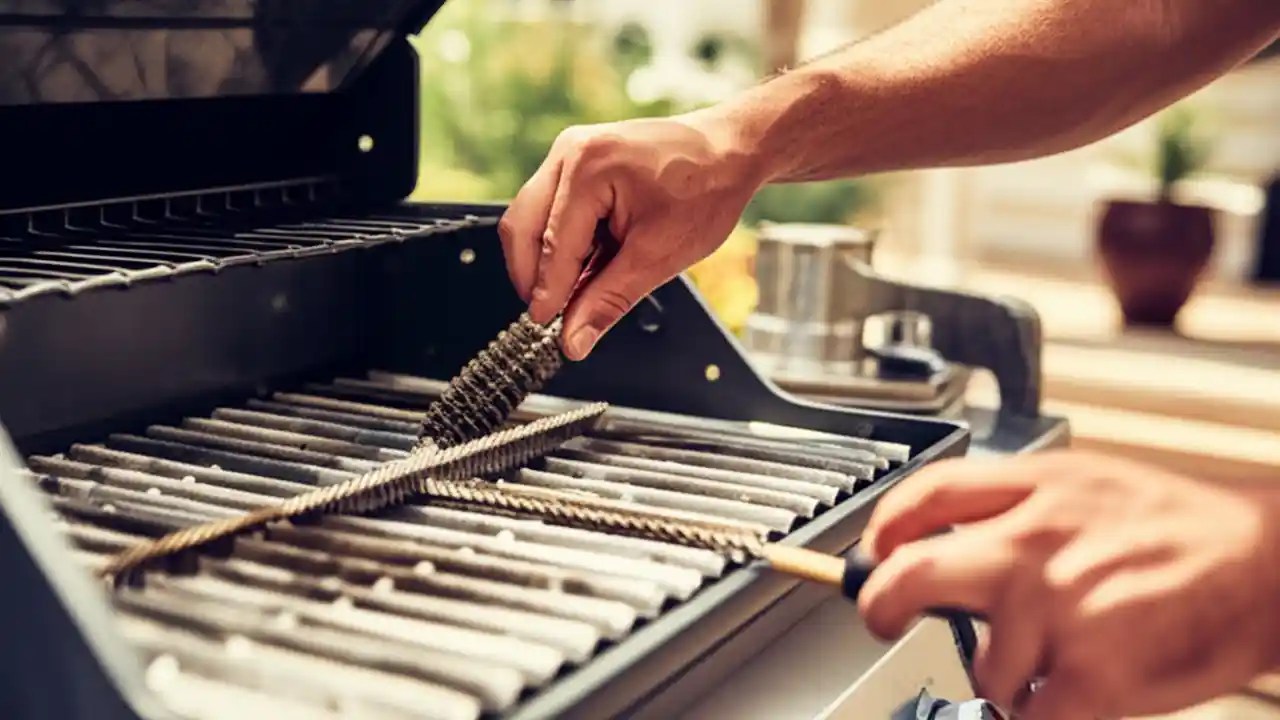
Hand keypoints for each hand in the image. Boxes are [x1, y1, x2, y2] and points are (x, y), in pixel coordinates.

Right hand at [497, 111, 760, 359]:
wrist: (730, 151)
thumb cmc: (706, 190)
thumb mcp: (659, 255)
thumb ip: (609, 300)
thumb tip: (574, 339)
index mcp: (589, 168)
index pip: (553, 245)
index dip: (546, 293)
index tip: (545, 327)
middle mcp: (570, 151)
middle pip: (522, 227)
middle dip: (532, 277)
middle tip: (550, 315)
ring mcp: (569, 151)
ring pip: (529, 217)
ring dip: (544, 259)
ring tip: (574, 290)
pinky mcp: (575, 160)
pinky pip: (548, 207)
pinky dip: (559, 241)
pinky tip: (584, 265)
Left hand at [857, 450, 1279, 719]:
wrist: (1268, 563)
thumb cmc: (1182, 526)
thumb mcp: (1088, 481)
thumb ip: (1016, 503)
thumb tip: (949, 533)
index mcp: (1034, 490)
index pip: (924, 499)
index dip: (883, 529)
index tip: (875, 552)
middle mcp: (1033, 543)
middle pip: (914, 575)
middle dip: (883, 607)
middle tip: (882, 621)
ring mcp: (1058, 608)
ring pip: (983, 669)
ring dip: (1006, 682)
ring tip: (1048, 668)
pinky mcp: (1091, 671)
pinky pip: (1030, 718)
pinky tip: (1064, 703)